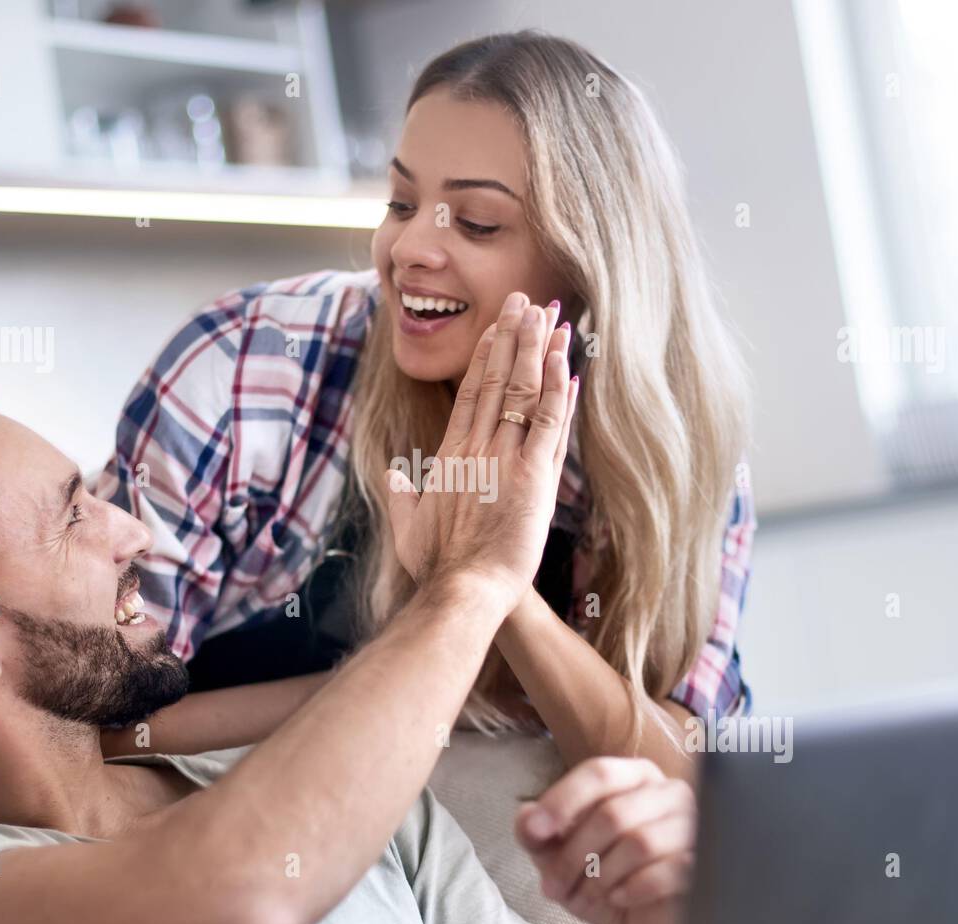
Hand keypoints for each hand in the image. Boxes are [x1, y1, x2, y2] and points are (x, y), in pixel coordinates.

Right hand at [385, 292, 577, 616]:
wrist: (460, 589)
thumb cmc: (436, 565)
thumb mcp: (407, 525)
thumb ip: (400, 494)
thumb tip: (392, 473)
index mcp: (451, 455)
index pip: (470, 393)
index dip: (485, 356)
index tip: (495, 328)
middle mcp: (477, 447)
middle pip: (497, 379)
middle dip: (512, 336)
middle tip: (525, 301)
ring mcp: (505, 458)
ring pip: (523, 391)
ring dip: (537, 350)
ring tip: (548, 315)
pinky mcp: (532, 475)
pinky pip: (549, 421)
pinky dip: (558, 388)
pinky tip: (566, 360)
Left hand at [515, 757, 696, 923]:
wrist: (646, 919)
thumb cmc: (605, 874)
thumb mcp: (561, 854)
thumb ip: (539, 832)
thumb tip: (526, 818)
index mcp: (635, 776)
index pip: (599, 773)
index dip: (563, 800)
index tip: (535, 831)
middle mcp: (669, 792)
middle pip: (613, 812)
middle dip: (574, 855)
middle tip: (552, 886)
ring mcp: (694, 826)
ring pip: (639, 842)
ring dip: (600, 877)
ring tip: (583, 897)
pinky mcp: (707, 864)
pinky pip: (667, 871)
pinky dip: (632, 889)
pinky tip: (618, 898)